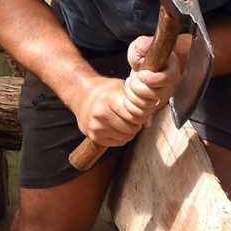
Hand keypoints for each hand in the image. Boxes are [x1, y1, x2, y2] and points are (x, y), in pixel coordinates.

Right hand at [73, 35, 192, 148]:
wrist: (81, 95)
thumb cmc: (105, 90)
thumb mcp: (121, 88)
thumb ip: (137, 103)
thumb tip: (149, 122)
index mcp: (109, 100)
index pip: (134, 116)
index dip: (141, 116)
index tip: (140, 112)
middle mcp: (100, 114)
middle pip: (131, 129)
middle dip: (136, 125)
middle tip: (133, 118)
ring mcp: (96, 127)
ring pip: (125, 137)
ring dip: (129, 132)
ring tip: (125, 122)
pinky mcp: (93, 136)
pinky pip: (117, 142)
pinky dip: (121, 137)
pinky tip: (117, 127)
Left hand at [121, 31, 191, 113]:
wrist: (138, 71)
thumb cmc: (142, 58)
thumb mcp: (140, 47)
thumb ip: (143, 45)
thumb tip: (147, 47)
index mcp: (171, 70)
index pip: (169, 79)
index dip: (153, 79)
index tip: (142, 73)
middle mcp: (169, 87)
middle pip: (154, 95)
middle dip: (137, 85)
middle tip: (136, 77)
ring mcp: (160, 100)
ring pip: (145, 105)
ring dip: (132, 93)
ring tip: (133, 83)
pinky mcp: (150, 109)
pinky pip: (137, 113)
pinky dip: (129, 103)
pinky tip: (131, 94)